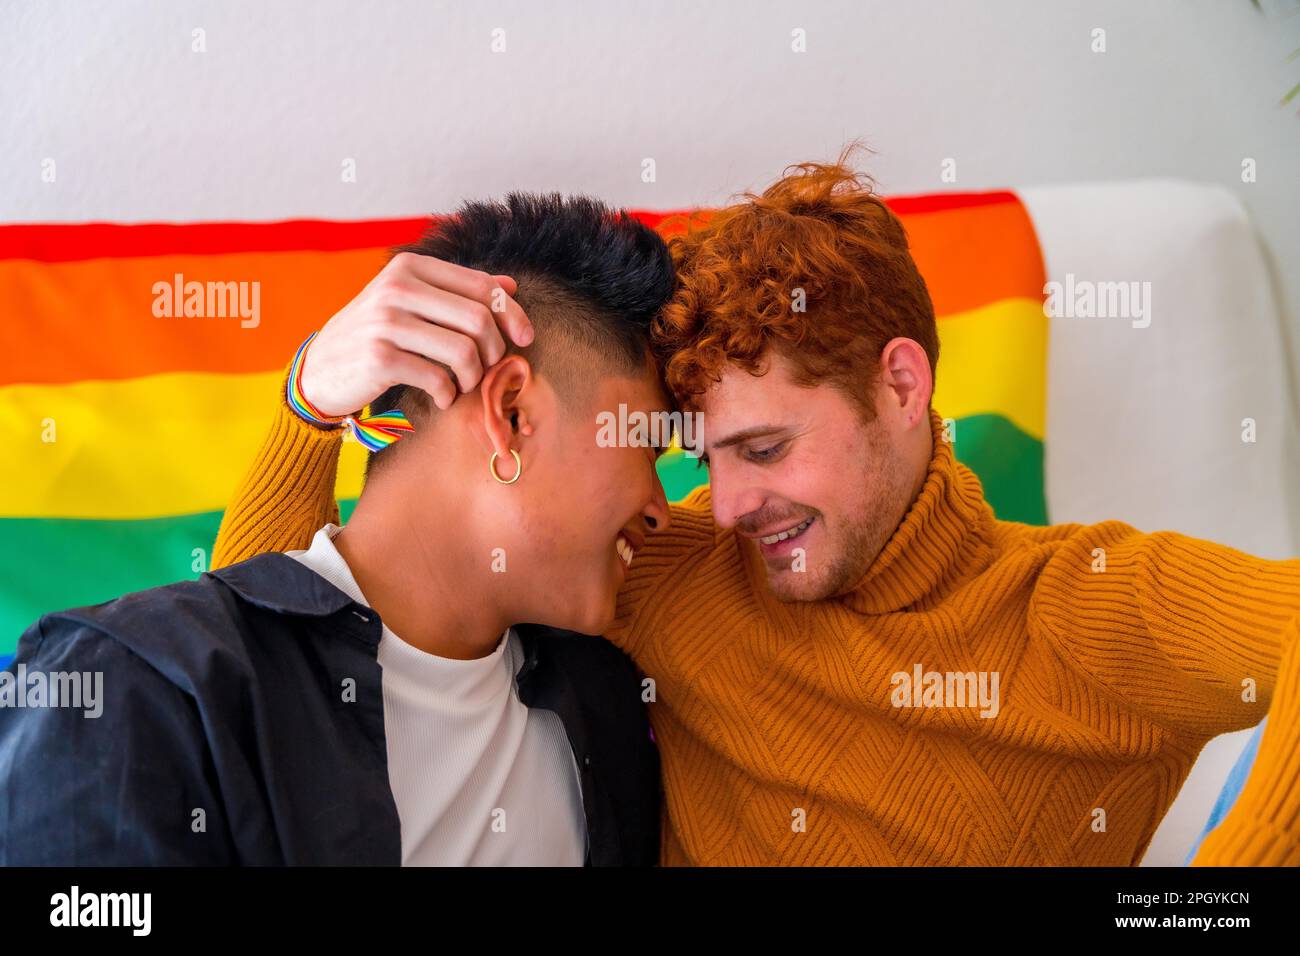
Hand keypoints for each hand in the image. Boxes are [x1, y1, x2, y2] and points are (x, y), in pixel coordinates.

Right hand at [298, 251, 533, 416]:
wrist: (319, 369)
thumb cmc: (375, 335)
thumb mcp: (412, 303)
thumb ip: (458, 292)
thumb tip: (510, 286)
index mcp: (410, 267)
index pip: (481, 286)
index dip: (512, 314)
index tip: (524, 339)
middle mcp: (397, 287)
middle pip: (478, 320)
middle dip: (495, 351)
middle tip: (487, 369)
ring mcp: (386, 322)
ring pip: (463, 351)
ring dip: (472, 377)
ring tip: (463, 385)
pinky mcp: (380, 358)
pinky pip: (438, 379)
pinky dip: (447, 394)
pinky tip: (441, 397)